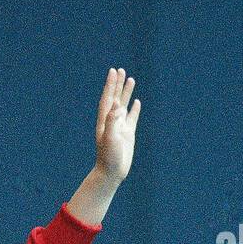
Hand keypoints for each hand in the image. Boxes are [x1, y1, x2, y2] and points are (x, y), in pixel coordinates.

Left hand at [95, 67, 140, 183]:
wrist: (111, 173)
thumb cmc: (108, 157)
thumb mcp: (110, 138)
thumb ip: (113, 121)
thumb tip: (118, 106)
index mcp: (105, 120)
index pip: (108, 98)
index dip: (110, 85)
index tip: (113, 71)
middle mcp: (111, 121)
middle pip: (115, 98)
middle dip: (117, 84)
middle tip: (121, 70)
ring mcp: (120, 127)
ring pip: (124, 105)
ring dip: (126, 93)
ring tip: (131, 79)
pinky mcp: (127, 135)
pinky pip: (132, 118)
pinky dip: (134, 109)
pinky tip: (137, 102)